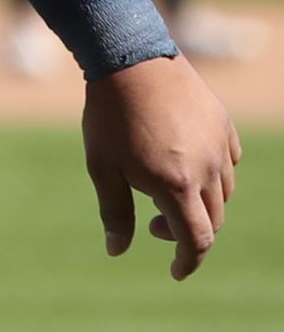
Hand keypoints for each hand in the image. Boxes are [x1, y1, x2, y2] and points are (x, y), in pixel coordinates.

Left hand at [83, 54, 240, 278]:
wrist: (129, 60)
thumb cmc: (109, 116)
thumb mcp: (102, 168)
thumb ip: (114, 212)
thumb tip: (117, 250)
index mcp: (176, 185)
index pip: (196, 240)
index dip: (187, 261)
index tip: (176, 271)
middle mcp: (207, 169)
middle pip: (212, 219)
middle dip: (186, 231)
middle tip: (153, 223)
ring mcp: (219, 146)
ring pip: (224, 191)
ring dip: (201, 203)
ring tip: (165, 190)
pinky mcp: (223, 125)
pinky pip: (229, 161)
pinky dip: (213, 173)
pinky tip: (188, 164)